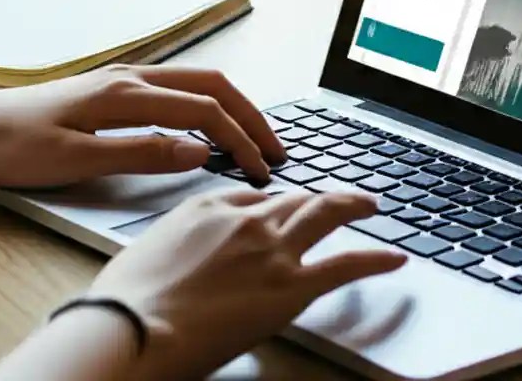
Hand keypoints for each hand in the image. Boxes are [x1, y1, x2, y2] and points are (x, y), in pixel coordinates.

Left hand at [0, 65, 285, 187]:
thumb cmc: (6, 147)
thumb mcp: (74, 160)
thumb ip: (141, 153)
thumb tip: (198, 152)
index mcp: (124, 94)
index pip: (205, 112)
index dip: (240, 140)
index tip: (261, 171)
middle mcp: (127, 78)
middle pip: (211, 87)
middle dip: (251, 116)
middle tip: (276, 150)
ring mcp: (117, 81)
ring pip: (194, 84)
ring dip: (230, 109)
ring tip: (252, 139)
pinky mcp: (106, 92)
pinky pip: (173, 91)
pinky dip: (203, 107)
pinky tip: (205, 129)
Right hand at [88, 188, 406, 378]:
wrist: (132, 325)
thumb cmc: (127, 300)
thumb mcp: (147, 252)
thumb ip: (179, 244)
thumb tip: (185, 257)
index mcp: (207, 205)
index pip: (252, 195)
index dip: (271, 202)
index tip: (281, 208)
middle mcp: (246, 218)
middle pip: (294, 199)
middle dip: (318, 196)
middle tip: (337, 198)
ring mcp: (273, 249)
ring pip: (325, 214)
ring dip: (353, 206)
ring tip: (370, 205)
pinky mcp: (292, 286)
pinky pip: (347, 264)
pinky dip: (376, 258)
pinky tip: (394, 258)